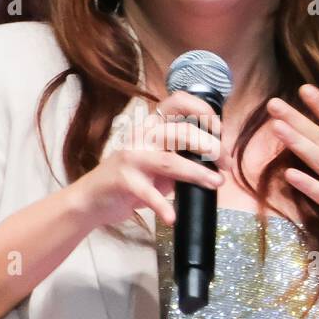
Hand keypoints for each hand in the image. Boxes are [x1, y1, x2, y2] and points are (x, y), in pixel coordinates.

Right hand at [72, 91, 229, 228]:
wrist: (93, 199)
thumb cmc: (131, 179)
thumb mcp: (158, 161)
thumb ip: (181, 155)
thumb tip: (217, 158)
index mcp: (152, 126)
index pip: (177, 102)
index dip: (202, 110)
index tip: (219, 130)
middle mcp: (142, 135)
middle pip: (182, 132)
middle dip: (210, 147)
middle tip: (225, 164)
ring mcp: (131, 157)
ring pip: (170, 160)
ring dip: (197, 172)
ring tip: (215, 183)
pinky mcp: (124, 180)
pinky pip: (148, 193)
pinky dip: (162, 206)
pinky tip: (172, 217)